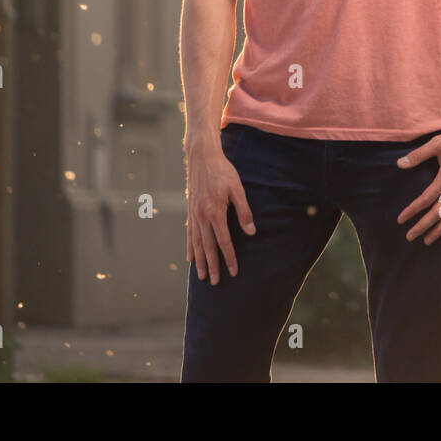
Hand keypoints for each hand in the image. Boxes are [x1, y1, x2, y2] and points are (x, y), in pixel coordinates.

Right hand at [184, 132, 254, 284]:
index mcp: (215, 212)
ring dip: (200, 261)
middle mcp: (202, 217)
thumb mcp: (237, 189)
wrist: (202, 157)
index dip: (229, 258)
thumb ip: (244, 211)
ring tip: (201, 277)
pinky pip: (190, 234)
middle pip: (208, 247)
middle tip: (214, 283)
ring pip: (197, 244)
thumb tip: (250, 232)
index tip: (233, 271)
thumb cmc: (223, 171)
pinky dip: (190, 247)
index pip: (224, 242)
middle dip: (212, 266)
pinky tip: (191, 258)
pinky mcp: (190, 211)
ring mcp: (194, 215)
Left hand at [396, 125, 440, 243]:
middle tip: (410, 237)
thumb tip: (399, 164)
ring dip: (439, 230)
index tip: (401, 220)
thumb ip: (418, 155)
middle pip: (437, 213)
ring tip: (427, 241)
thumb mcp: (436, 143)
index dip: (412, 211)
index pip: (425, 200)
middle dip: (423, 227)